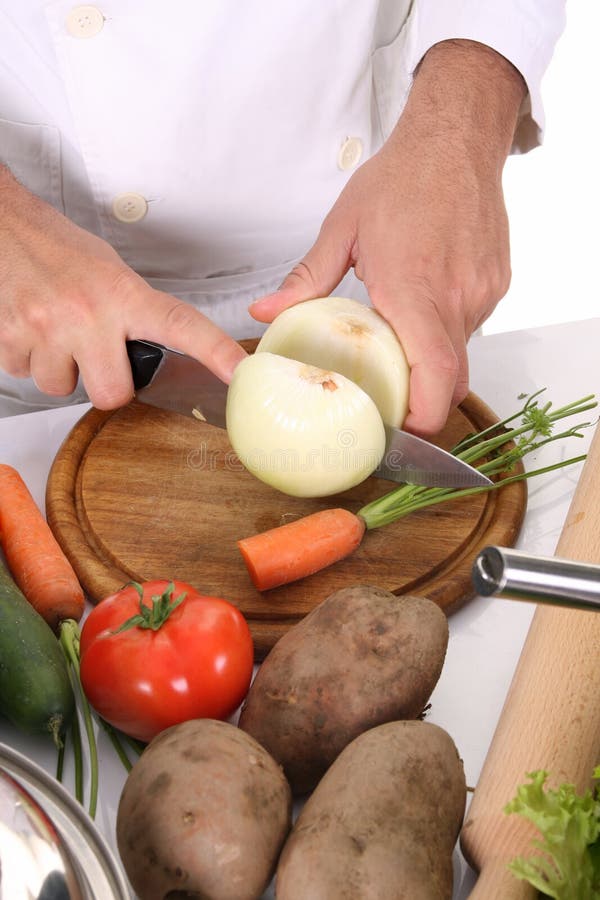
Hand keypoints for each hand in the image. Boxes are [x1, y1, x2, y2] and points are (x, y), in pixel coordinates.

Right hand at [0, 169, 245, 408]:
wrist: (3, 227)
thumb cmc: (59, 249)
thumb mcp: (112, 274)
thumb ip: (136, 312)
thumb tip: (159, 350)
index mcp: (122, 294)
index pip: (180, 326)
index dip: (214, 351)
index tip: (239, 371)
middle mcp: (86, 313)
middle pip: (113, 393)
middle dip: (106, 383)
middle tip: (97, 355)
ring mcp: (46, 328)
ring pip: (62, 387)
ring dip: (61, 369)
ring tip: (56, 333)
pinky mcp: (10, 339)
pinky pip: (24, 374)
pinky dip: (28, 359)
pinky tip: (31, 330)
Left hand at [250, 41, 525, 436]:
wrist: (456, 137)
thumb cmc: (402, 177)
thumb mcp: (343, 228)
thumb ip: (306, 281)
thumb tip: (264, 312)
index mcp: (414, 289)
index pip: (435, 375)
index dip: (422, 415)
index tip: (397, 429)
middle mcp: (456, 296)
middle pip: (451, 378)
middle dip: (422, 401)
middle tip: (388, 403)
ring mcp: (482, 292)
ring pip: (461, 352)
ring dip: (431, 361)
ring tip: (398, 344)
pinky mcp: (496, 283)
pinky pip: (471, 325)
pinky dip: (445, 331)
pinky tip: (421, 308)